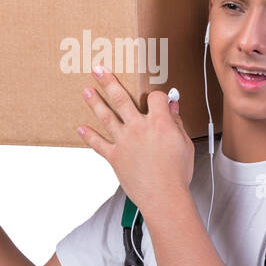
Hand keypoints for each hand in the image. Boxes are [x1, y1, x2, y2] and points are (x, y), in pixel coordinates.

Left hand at [77, 65, 194, 208]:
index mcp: (160, 123)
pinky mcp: (114, 156)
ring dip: (95, 102)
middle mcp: (139, 128)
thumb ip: (177, 123)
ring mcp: (124, 141)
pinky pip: (98, 144)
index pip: (156, 98)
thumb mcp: (185, 144)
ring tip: (87, 91)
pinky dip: (88, 136)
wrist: (164, 196)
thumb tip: (173, 107)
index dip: (158, 96)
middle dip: (109, 82)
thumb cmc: (177, 174)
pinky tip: (80, 128)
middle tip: (98, 69)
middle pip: (122, 99)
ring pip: (106, 116)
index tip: (159, 99)